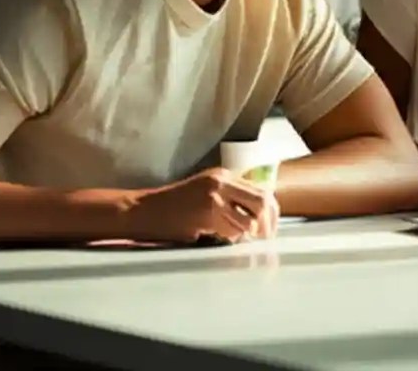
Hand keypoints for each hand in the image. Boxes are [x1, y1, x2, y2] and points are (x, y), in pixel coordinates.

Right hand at [125, 167, 278, 243]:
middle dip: (267, 224)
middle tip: (264, 239)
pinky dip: (231, 238)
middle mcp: (222, 182)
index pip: (262, 191)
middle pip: (262, 202)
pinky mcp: (206, 212)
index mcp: (224, 176)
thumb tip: (260, 217)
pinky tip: (221, 240)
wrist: (145, 211)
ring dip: (247, 234)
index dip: (272, 213)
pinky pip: (230, 230)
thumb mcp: (206, 193)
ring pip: (248, 219)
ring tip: (239, 240)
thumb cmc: (174, 207)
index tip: (270, 229)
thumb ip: (231, 199)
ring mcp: (214, 196)